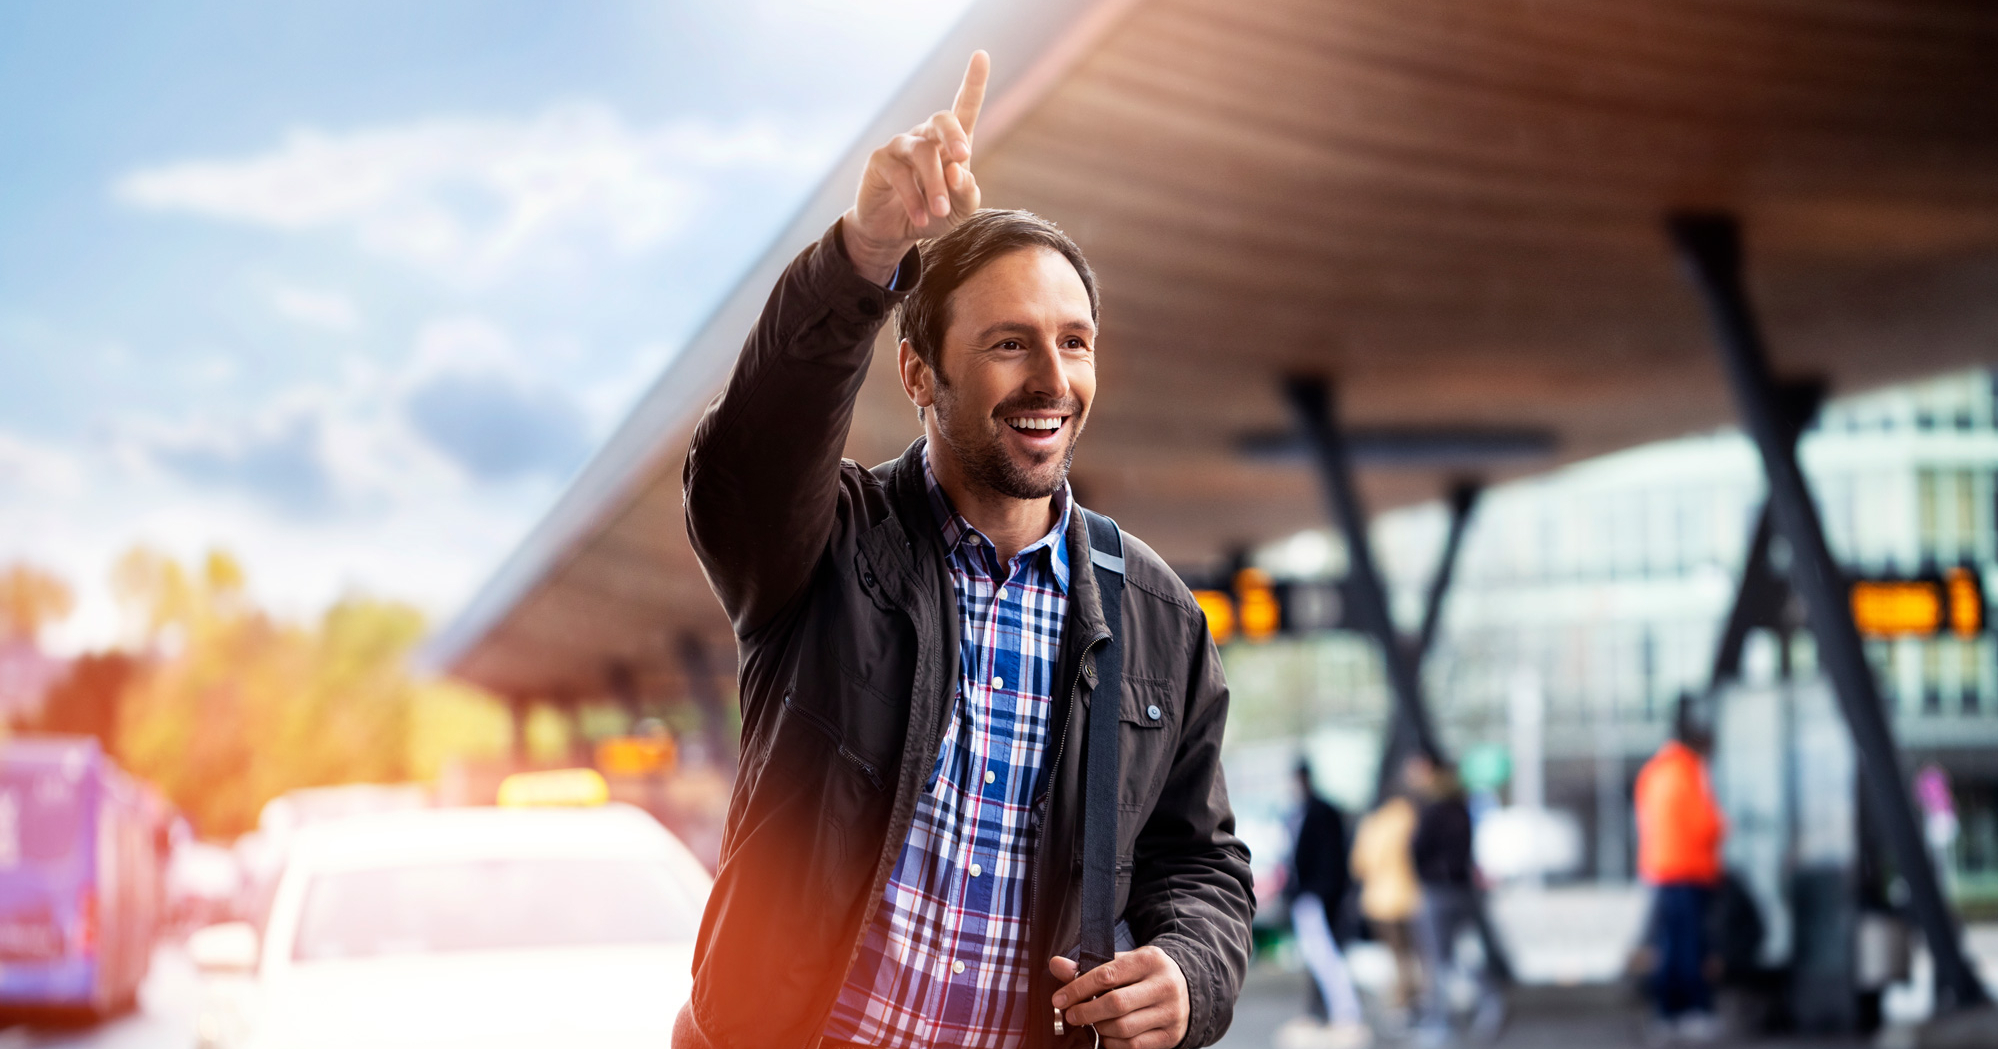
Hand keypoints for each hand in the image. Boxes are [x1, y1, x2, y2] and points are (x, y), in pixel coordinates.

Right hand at [842, 50, 988, 283]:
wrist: (894, 232)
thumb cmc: (934, 214)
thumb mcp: (959, 210)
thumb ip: (966, 192)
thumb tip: (959, 171)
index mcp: (951, 143)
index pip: (964, 108)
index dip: (973, 82)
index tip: (982, 55)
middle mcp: (926, 137)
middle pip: (942, 119)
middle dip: (954, 135)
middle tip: (963, 155)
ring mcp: (901, 147)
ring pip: (923, 154)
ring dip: (935, 185)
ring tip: (940, 211)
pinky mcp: (880, 162)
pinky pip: (900, 176)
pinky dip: (914, 200)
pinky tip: (921, 218)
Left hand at [1049, 946, 1188, 1048]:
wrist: (1187, 987)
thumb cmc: (1146, 974)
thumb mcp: (1123, 962)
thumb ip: (1090, 965)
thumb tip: (1056, 965)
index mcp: (1149, 961)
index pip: (1107, 975)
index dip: (1079, 989)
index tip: (1060, 998)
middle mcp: (1164, 986)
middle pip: (1116, 1004)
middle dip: (1086, 1012)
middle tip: (1071, 1015)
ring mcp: (1170, 1013)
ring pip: (1123, 1028)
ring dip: (1100, 1029)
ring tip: (1092, 1023)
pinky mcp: (1170, 1035)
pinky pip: (1134, 1046)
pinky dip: (1114, 1043)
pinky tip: (1108, 1035)